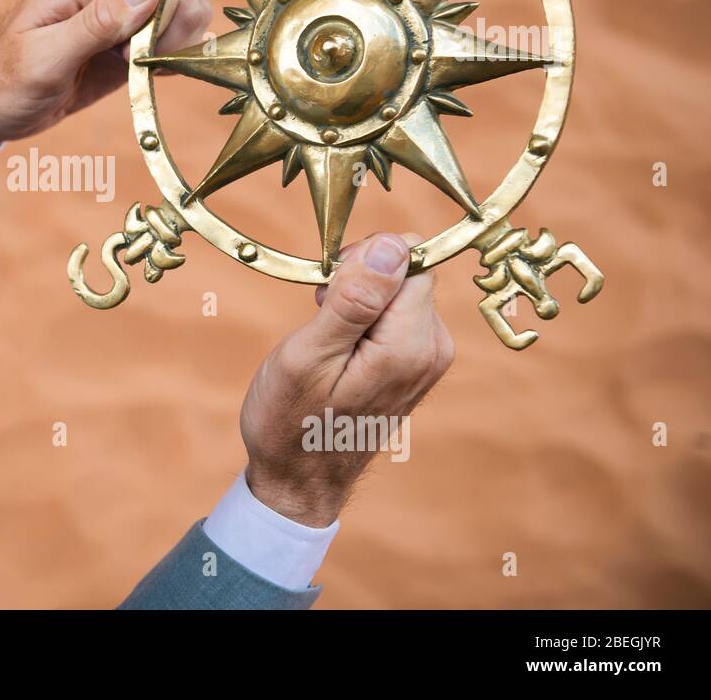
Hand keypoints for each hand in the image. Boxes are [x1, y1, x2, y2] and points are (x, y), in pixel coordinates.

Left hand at [0, 0, 211, 149]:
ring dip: (174, 47)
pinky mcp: (123, 50)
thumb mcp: (45, 57)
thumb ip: (98, 22)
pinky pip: (165, 44)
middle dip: (174, 26)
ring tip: (136, 72)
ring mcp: (117, 22)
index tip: (152, 37)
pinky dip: (169, 61)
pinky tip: (147, 78)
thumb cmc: (0, 82)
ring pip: (177, 17)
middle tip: (138, 62)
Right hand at [240, 233, 454, 526]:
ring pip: (402, 289)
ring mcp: (428, 359)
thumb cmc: (291, 422)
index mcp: (409, 346)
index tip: (328, 289)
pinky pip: (398, 312)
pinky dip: (366, 317)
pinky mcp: (418, 363)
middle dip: (361, 276)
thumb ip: (355, 299)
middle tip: (321, 312)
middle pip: (408, 271)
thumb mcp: (308, 355)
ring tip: (326, 334)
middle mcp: (432, 350)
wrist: (299, 478)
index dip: (363, 259)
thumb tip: (394, 246)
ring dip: (360, 298)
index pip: (408, 258)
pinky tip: (339, 346)